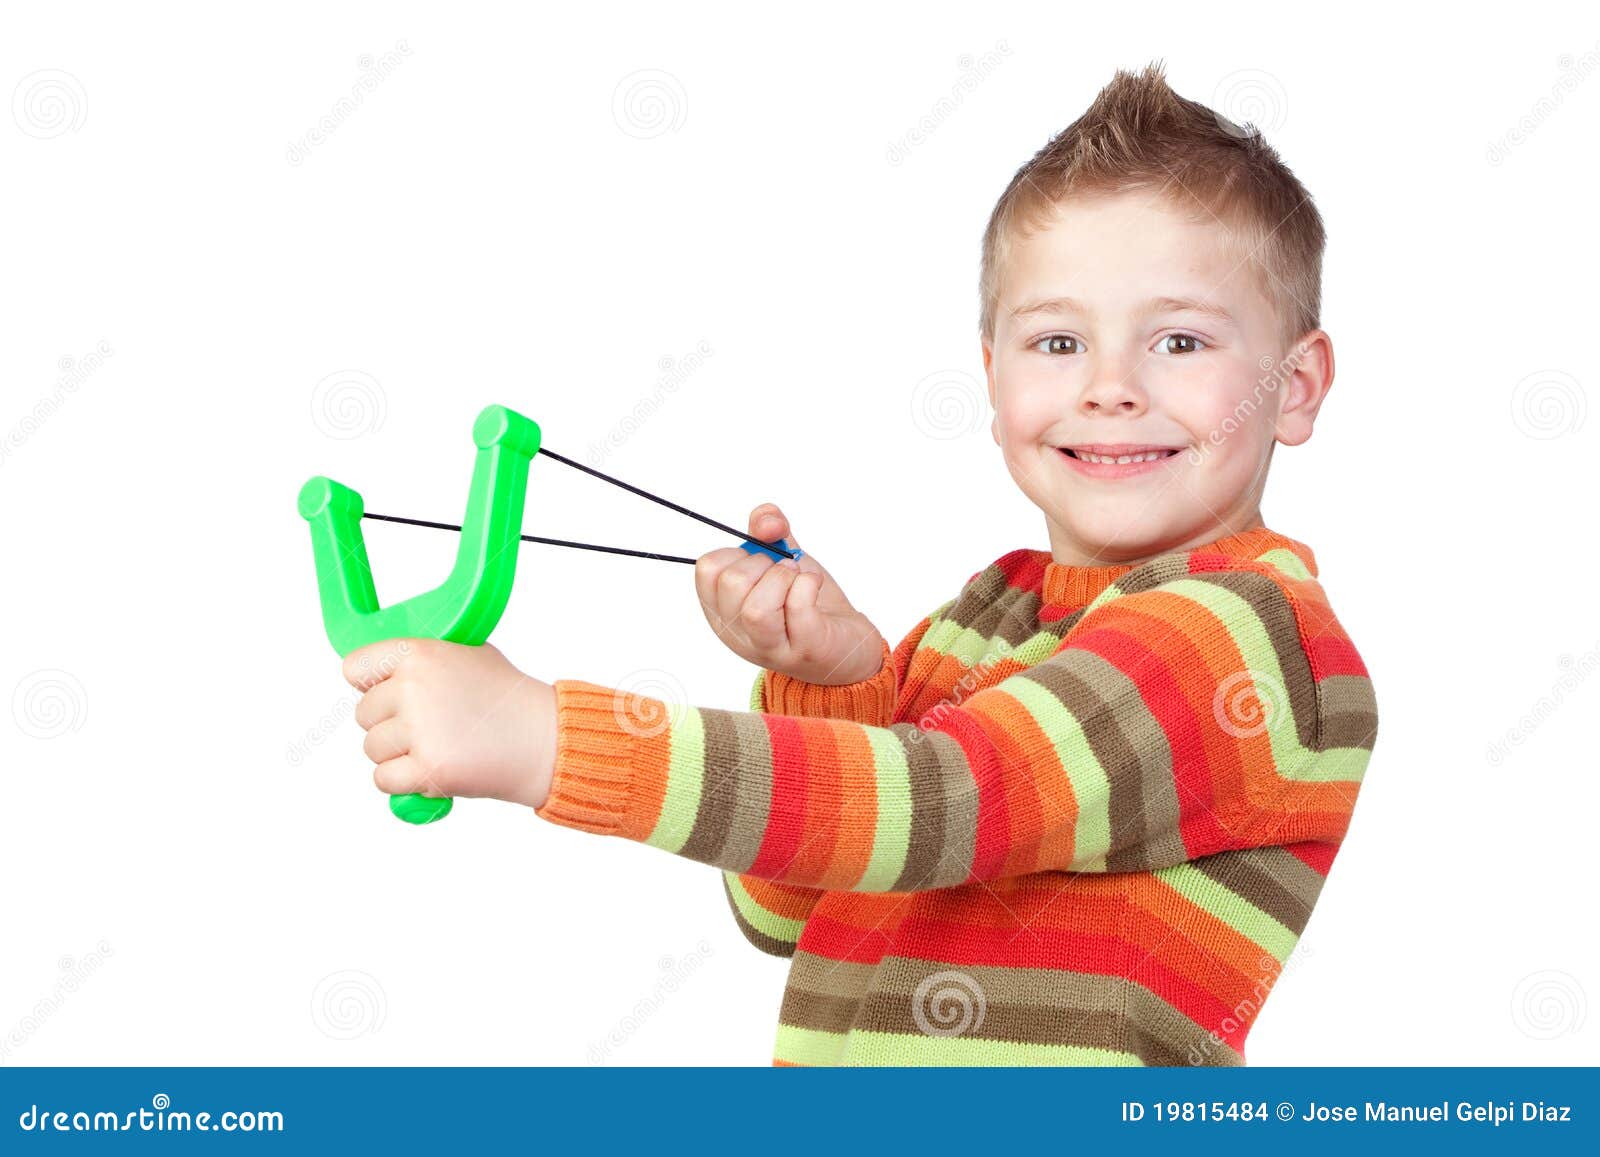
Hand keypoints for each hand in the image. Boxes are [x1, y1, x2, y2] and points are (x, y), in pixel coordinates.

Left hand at [342, 639, 556, 810]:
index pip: (354, 667)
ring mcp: (420, 730)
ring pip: (372, 749)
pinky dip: (403, 782)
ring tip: (438, 746)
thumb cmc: (507, 698)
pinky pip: (384, 780)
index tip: (387, 694)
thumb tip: (375, 675)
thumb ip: (421, 660)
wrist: (543, 739)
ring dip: (397, 755)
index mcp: (420, 654)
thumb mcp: (467, 655)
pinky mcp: (428, 769)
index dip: (369, 684)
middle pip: (363, 714)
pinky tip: (433, 769)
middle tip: (429, 727)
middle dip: (390, 724)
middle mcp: (414, 688)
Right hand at [694, 503, 886, 684]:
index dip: (737, 551)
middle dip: (764, 562)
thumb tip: (766, 519)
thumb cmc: (809, 605)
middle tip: (785, 573)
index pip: (708, 568)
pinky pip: (798, 607)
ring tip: (798, 580)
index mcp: (723, 611)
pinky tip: (815, 587)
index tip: (761, 559)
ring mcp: (770, 647)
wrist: (849, 645)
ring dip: (784, 577)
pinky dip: (809, 584)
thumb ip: (768, 532)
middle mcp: (738, 635)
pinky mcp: (804, 651)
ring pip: (756, 608)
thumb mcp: (783, 562)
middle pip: (731, 583)